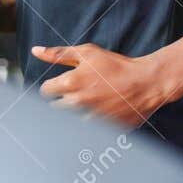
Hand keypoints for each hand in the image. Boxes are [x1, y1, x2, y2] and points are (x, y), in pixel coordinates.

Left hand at [35, 44, 167, 126]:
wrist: (146, 83)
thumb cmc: (117, 66)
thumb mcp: (87, 53)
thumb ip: (59, 53)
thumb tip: (36, 51)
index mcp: (71, 83)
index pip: (45, 92)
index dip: (53, 88)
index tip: (62, 86)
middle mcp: (77, 103)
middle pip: (54, 108)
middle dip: (62, 101)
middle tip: (80, 94)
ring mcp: (90, 119)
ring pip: (68, 121)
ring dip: (75, 114)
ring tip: (91, 104)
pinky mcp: (101, 130)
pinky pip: (85, 132)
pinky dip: (88, 124)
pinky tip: (99, 114)